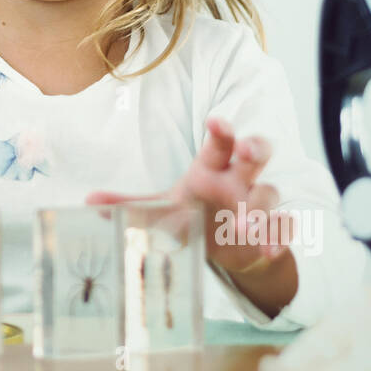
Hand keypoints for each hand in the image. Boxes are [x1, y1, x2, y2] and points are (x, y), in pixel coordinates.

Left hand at [86, 116, 289, 275]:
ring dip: (260, 208)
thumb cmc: (194, 214)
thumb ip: (128, 204)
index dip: (221, 130)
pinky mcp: (271, 229)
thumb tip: (87, 202)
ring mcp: (257, 203)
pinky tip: (269, 248)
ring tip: (244, 226)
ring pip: (269, 193)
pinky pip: (283, 228)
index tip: (216, 122)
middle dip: (255, 150)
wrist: (226, 246)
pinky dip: (279, 237)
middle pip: (256, 154)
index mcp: (211, 168)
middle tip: (248, 152)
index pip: (220, 142)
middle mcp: (238, 179)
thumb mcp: (160, 209)